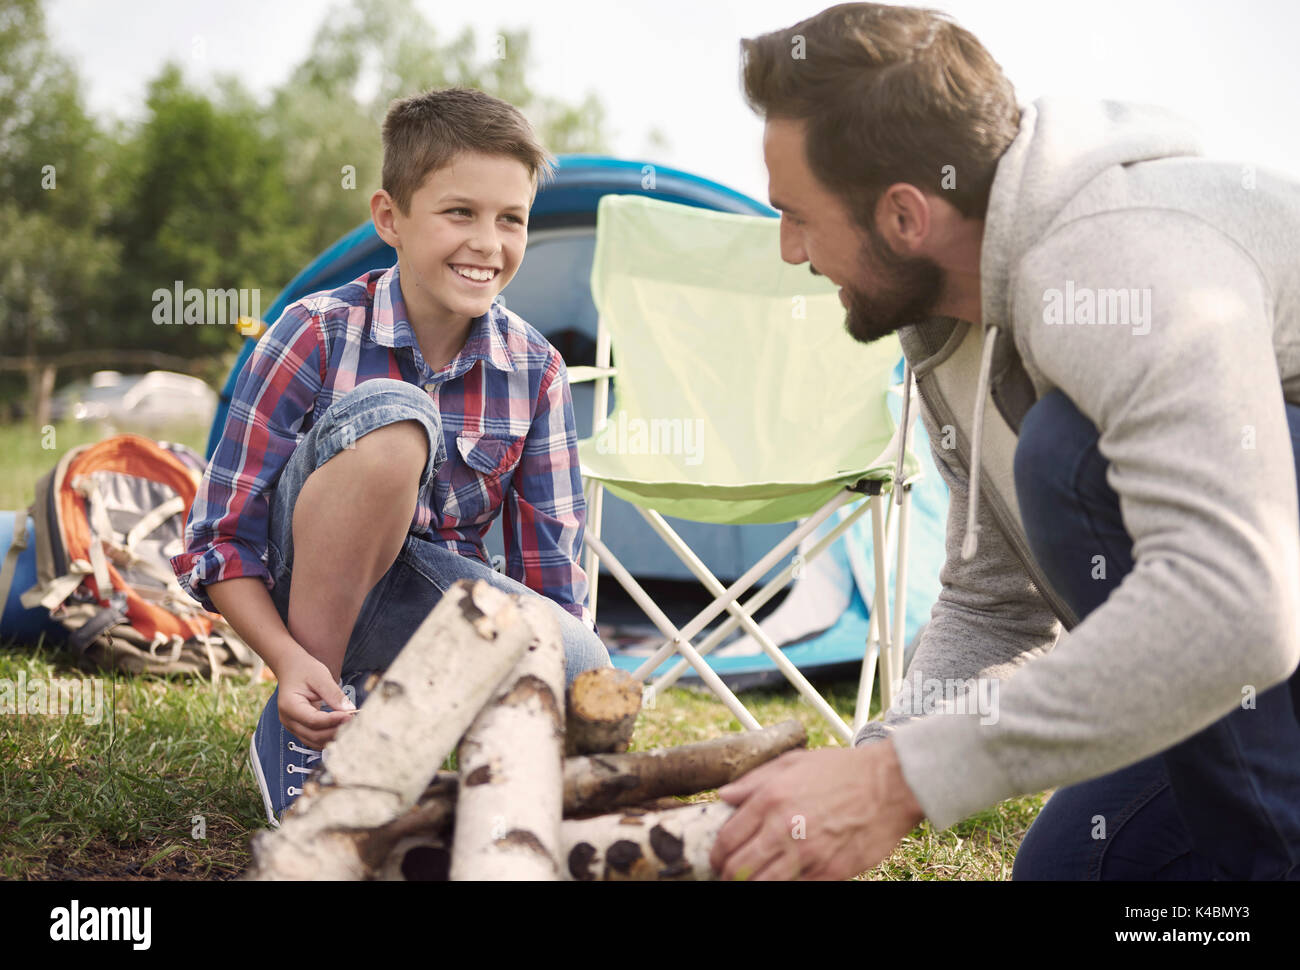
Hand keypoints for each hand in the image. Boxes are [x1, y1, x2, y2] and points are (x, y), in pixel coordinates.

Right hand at [274, 650, 356, 748]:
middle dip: (335, 731)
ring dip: (333, 737)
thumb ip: (334, 694)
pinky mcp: (299, 728)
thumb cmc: (304, 670)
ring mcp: (292, 726)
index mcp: (290, 705)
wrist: (291, 668)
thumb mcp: (320, 676)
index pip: (313, 720)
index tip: (350, 716)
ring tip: (350, 726)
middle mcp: (288, 720)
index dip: (333, 721)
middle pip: (314, 735)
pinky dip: (328, 737)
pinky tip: (341, 729)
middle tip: (355, 722)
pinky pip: (314, 739)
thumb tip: (349, 710)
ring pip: (314, 742)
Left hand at [709, 740, 924, 879]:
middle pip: (738, 867)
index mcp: (771, 798)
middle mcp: (784, 828)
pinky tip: (783, 878)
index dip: (716, 854)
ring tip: (751, 879)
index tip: (717, 858)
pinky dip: (785, 885)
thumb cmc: (842, 770)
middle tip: (728, 873)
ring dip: (750, 883)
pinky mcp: (830, 873)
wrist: (890, 784)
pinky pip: (796, 888)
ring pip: (761, 884)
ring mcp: (807, 854)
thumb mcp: (793, 762)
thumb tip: (723, 796)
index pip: (727, 838)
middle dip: (727, 873)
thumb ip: (753, 780)